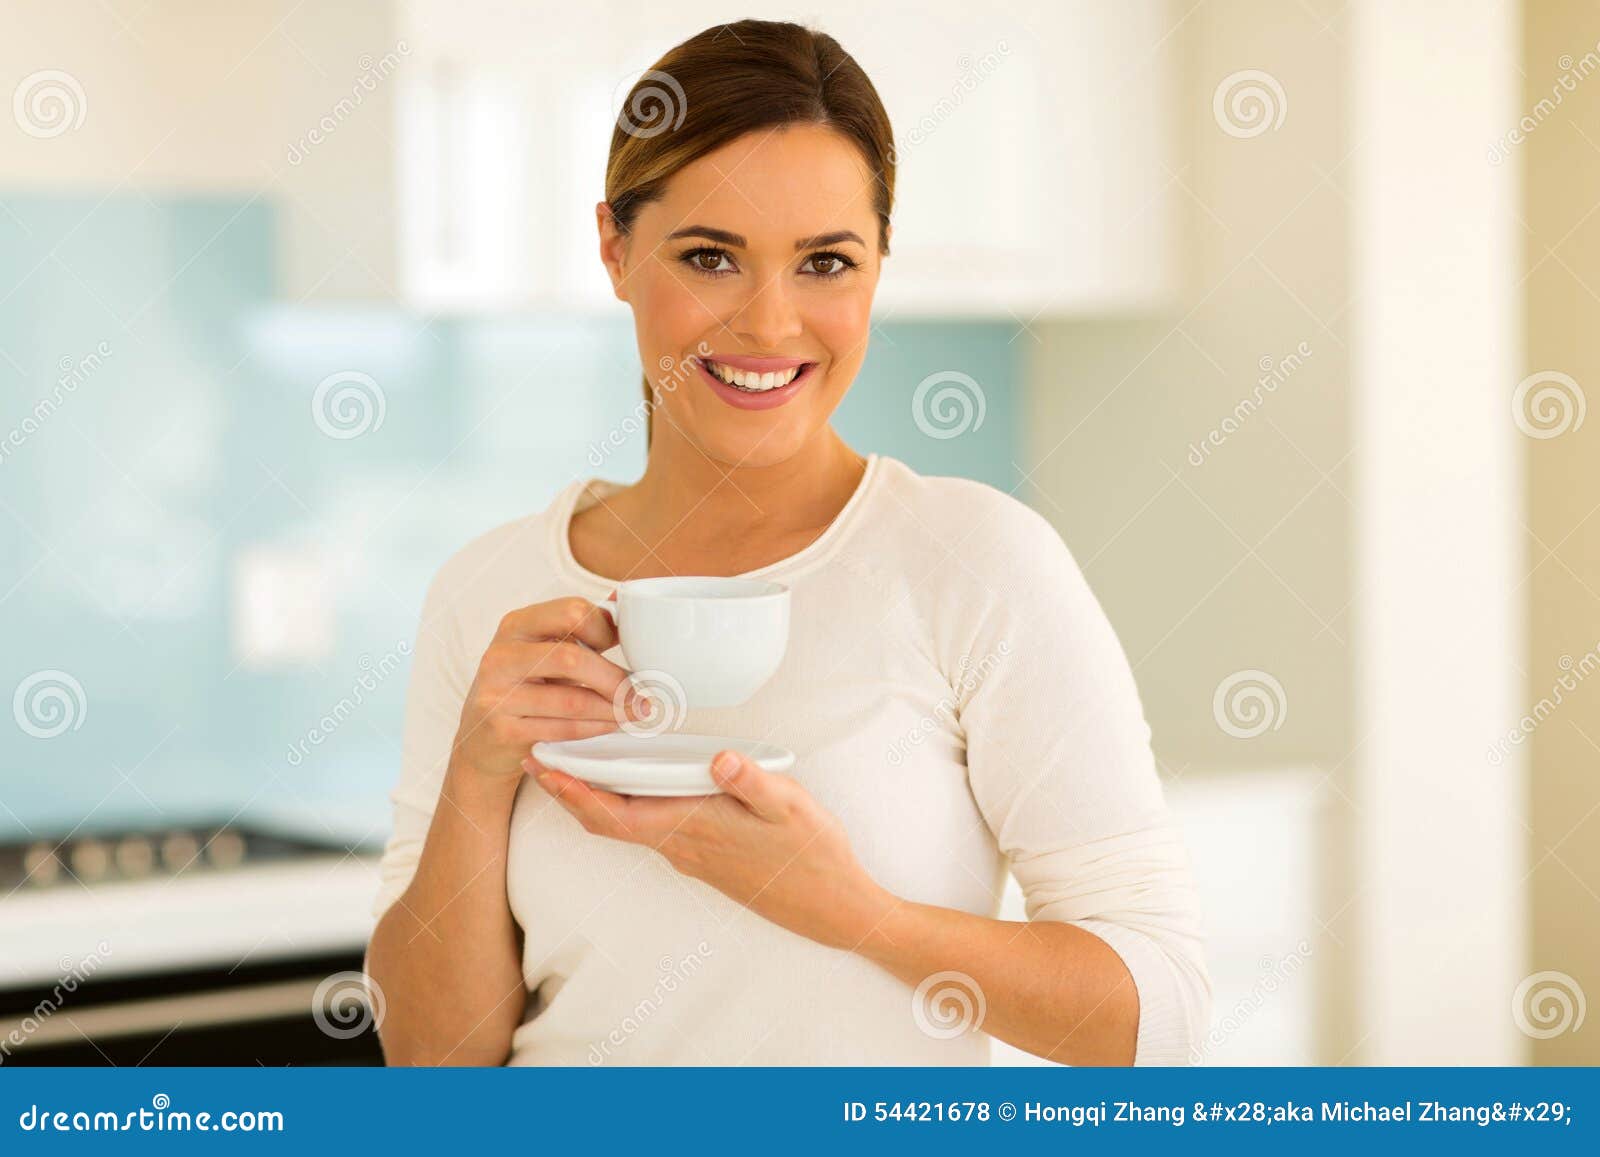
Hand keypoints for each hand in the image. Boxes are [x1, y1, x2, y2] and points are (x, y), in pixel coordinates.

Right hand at [450, 595, 650, 783]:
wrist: (481, 740)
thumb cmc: (524, 686)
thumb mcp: (544, 649)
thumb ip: (581, 626)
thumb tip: (626, 597)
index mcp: (516, 625)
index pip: (572, 611)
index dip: (605, 629)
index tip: (620, 647)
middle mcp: (501, 655)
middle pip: (572, 658)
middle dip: (615, 679)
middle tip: (642, 692)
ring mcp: (498, 694)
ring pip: (572, 701)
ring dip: (614, 709)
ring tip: (636, 711)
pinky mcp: (502, 729)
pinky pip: (563, 729)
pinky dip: (596, 728)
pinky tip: (612, 725)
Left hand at [525, 749, 895, 949]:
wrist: (833, 907)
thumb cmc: (813, 856)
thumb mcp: (791, 809)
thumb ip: (752, 783)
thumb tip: (719, 758)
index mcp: (693, 828)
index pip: (614, 814)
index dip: (573, 793)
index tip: (543, 766)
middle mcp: (682, 846)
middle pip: (607, 821)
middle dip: (569, 792)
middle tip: (540, 758)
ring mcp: (691, 855)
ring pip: (626, 826)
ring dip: (594, 798)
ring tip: (575, 763)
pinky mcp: (705, 857)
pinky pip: (650, 829)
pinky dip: (625, 806)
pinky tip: (634, 784)